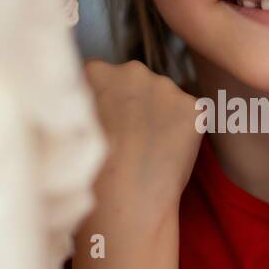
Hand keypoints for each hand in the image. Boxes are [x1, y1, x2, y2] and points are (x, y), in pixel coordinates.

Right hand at [82, 60, 203, 223]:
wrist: (123, 199)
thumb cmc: (90, 171)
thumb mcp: (74, 124)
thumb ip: (89, 104)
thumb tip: (101, 107)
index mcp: (96, 71)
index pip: (105, 78)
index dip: (108, 104)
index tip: (108, 124)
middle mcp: (131, 70)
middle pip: (137, 83)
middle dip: (136, 104)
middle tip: (131, 140)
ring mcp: (165, 86)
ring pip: (166, 98)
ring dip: (162, 116)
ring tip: (150, 151)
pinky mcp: (194, 107)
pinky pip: (192, 115)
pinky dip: (185, 132)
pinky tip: (169, 154)